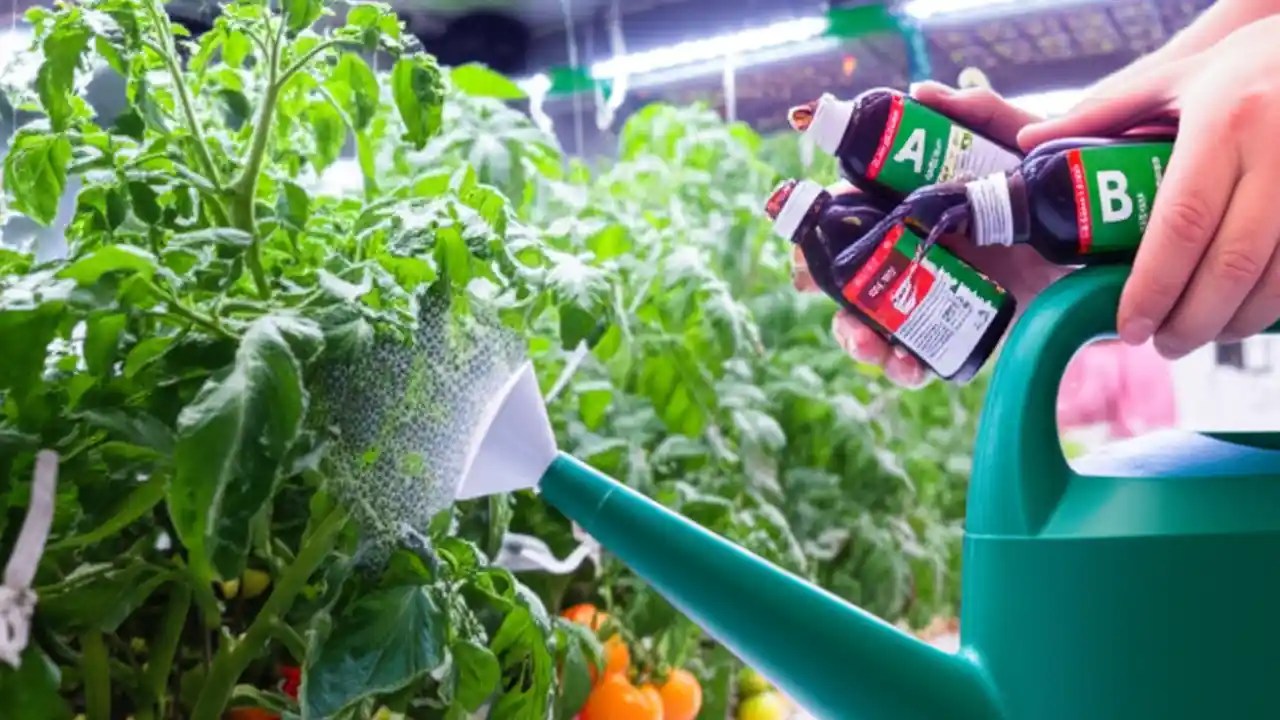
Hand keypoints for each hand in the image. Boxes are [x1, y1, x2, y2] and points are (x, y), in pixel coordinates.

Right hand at [794, 82, 1066, 386]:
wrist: (1102, 238)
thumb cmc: (1054, 182)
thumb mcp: (1021, 140)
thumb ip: (979, 111)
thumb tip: (920, 91)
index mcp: (908, 202)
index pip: (845, 220)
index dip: (817, 245)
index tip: (805, 271)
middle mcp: (910, 246)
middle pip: (849, 280)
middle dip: (836, 308)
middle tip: (849, 324)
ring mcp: (930, 287)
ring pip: (874, 320)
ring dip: (862, 341)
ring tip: (877, 354)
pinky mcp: (958, 321)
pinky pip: (919, 348)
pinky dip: (906, 365)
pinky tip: (913, 370)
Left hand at [1018, 15, 1279, 358]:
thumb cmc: (1244, 67)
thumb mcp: (1175, 78)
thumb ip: (1104, 111)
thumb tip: (1031, 139)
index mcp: (1222, 124)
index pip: (1180, 224)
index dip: (1154, 287)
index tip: (1130, 327)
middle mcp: (1275, 152)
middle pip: (1229, 263)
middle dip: (1193, 320)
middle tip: (1163, 346)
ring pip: (1276, 277)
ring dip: (1236, 322)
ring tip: (1199, 337)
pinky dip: (1273, 303)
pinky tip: (1244, 315)